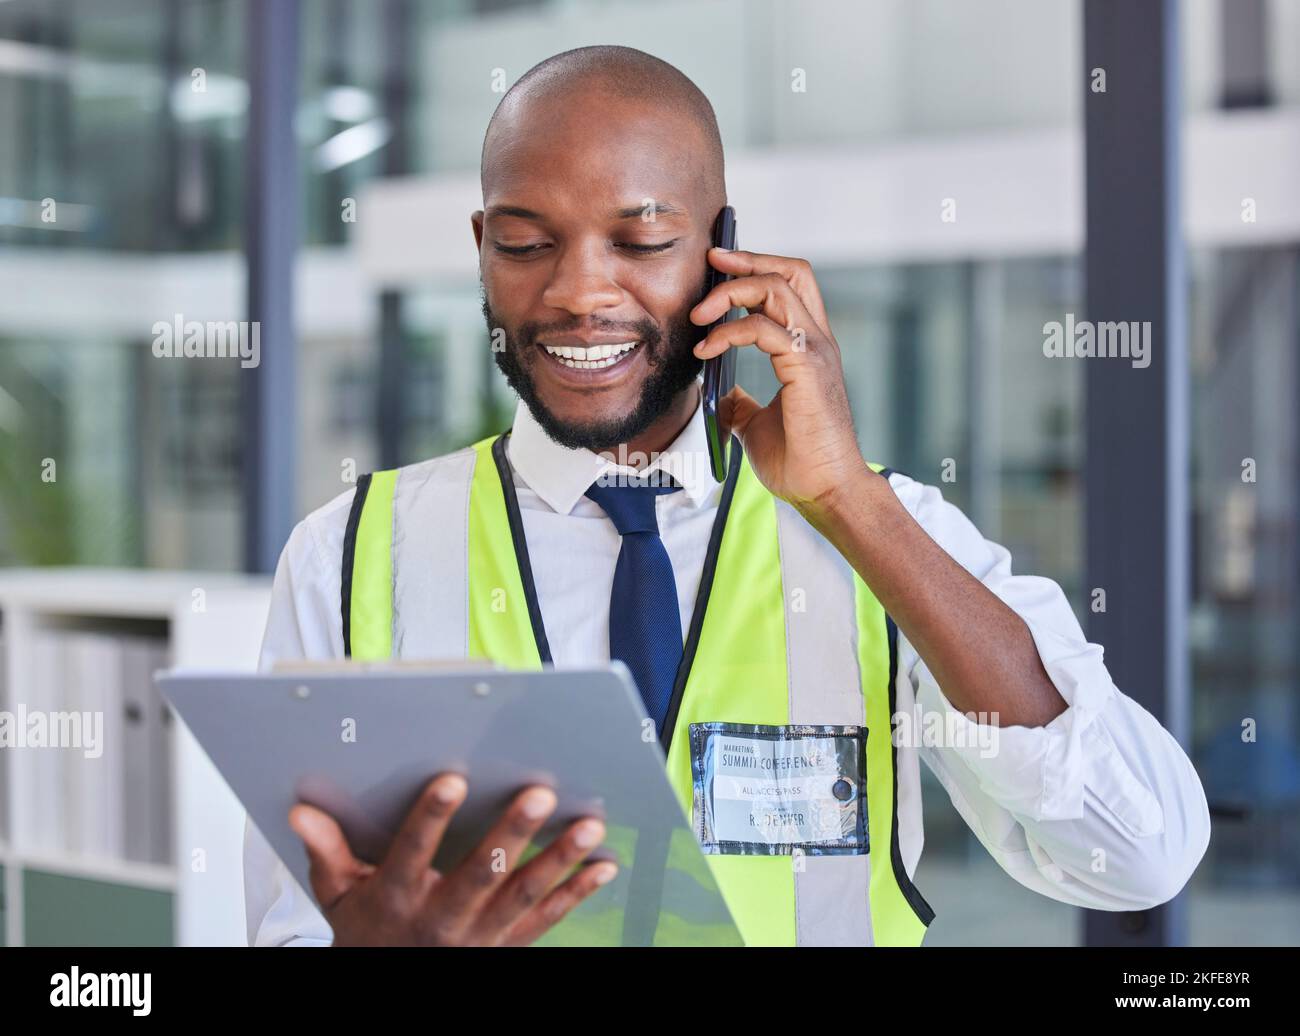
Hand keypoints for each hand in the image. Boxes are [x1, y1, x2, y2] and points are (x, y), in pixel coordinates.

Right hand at [289, 774, 616, 945]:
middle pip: (482, 872)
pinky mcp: (507, 946)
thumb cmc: (366, 934)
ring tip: (588, 826)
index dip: (431, 817)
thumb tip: (302, 810)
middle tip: (539, 793)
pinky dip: (577, 893)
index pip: (413, 852)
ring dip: (558, 859)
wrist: (387, 985)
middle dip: (512, 832)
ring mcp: (480, 934)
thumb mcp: (337, 897)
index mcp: (397, 896)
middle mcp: (442, 918)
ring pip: (524, 894)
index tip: (450, 780)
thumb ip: (327, 851)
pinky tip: (602, 866)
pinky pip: (547, 919)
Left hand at [690, 248, 868, 512]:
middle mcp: (817, 342)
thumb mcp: (755, 424)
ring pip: (777, 288)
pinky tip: (707, 349)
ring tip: (698, 315)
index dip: (755, 267)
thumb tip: (717, 390)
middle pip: (790, 271)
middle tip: (711, 263)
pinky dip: (730, 331)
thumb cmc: (799, 462)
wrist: (824, 492)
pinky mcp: (807, 368)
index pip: (790, 285)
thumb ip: (740, 401)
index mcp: (809, 349)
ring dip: (731, 293)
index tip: (717, 268)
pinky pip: (765, 328)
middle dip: (747, 260)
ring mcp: (815, 352)